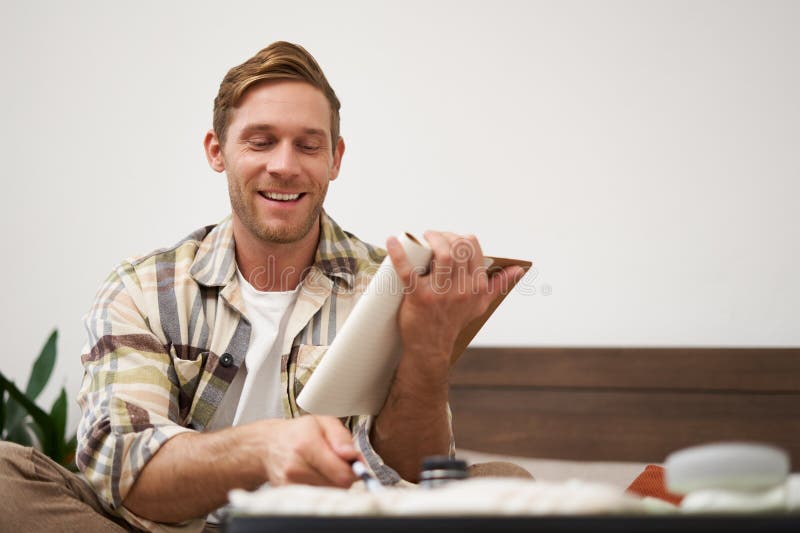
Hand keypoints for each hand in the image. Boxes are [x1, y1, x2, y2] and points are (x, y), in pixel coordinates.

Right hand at [243, 415, 360, 487]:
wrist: (268, 445)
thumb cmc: (298, 432)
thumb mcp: (323, 423)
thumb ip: (342, 438)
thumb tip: (354, 457)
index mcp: (307, 445)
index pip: (342, 473)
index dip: (355, 470)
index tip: (355, 464)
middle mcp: (296, 467)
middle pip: (338, 486)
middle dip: (344, 475)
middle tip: (338, 463)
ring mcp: (290, 483)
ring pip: (329, 492)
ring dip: (333, 483)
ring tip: (324, 468)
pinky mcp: (288, 494)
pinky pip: (317, 497)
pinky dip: (321, 488)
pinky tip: (315, 476)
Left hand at [387, 231, 525, 373]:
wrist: (431, 348)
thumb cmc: (454, 321)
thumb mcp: (480, 304)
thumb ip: (499, 285)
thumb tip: (518, 270)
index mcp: (477, 286)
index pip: (473, 246)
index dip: (458, 236)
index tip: (447, 240)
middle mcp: (462, 289)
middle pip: (459, 246)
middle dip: (444, 235)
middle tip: (431, 237)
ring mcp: (441, 293)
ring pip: (444, 254)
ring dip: (432, 239)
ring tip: (422, 238)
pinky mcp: (419, 298)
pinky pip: (409, 271)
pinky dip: (398, 254)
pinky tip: (393, 241)